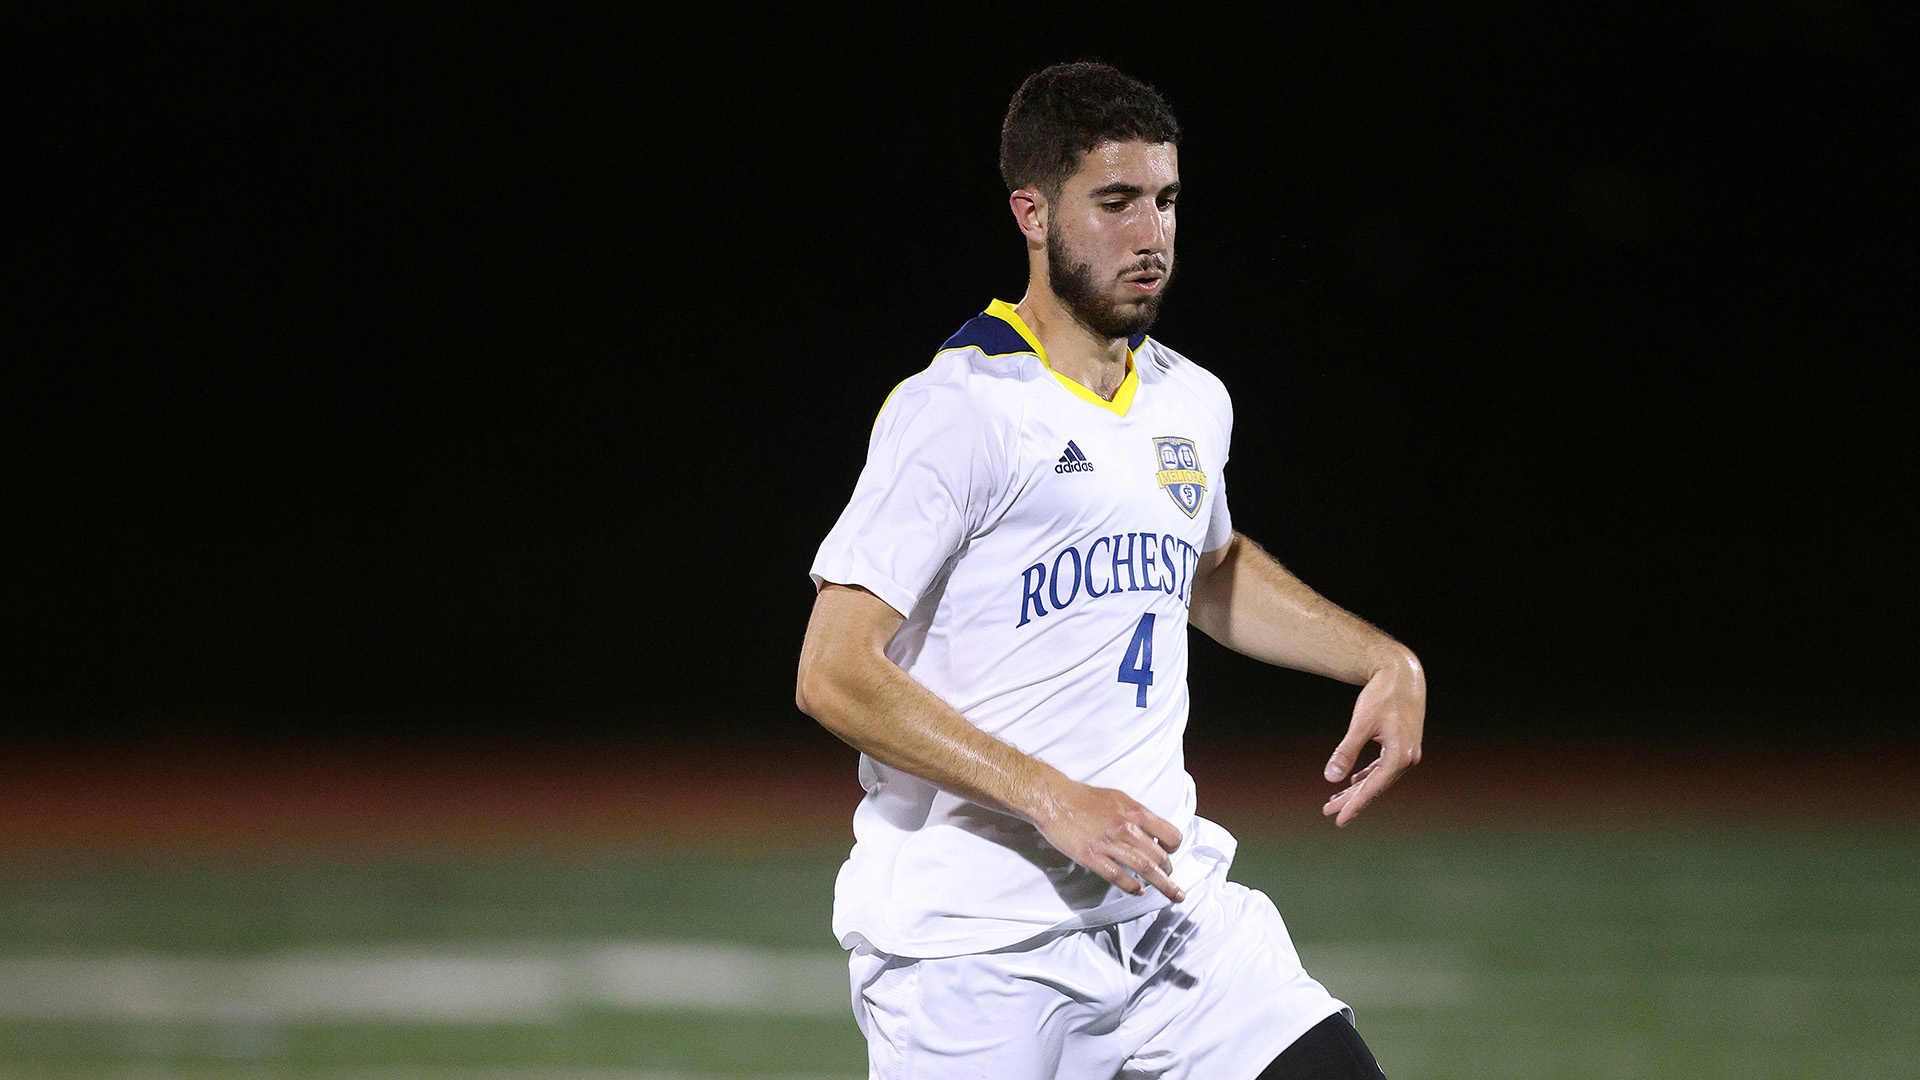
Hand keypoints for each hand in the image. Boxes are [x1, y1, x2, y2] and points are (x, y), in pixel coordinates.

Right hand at [1032, 779, 1185, 901]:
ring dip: (1161, 884)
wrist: (1055, 799)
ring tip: (1169, 892)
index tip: (1171, 853)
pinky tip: (1138, 890)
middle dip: (1169, 871)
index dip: (1174, 847)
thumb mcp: (1118, 798)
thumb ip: (1136, 815)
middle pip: (1159, 856)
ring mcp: (1109, 843)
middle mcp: (1126, 827)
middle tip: (1171, 880)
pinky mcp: (1092, 856)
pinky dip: (1132, 887)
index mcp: (1135, 811)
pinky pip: (1118, 876)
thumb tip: (1151, 833)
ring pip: (1144, 869)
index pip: (1169, 834)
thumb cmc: (1085, 798)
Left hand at [1323, 651, 1425, 825]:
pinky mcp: (1404, 744)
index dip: (1355, 804)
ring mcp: (1407, 752)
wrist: (1402, 671)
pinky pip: (1383, 767)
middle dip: (1351, 799)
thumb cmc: (1382, 694)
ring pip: (1378, 777)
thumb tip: (1331, 777)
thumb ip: (1346, 751)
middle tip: (1328, 811)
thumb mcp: (1361, 723)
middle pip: (1375, 786)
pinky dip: (1368, 775)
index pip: (1373, 788)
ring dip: (1358, 789)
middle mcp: (1407, 758)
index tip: (1339, 819)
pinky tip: (1354, 781)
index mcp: (1399, 755)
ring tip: (1336, 799)